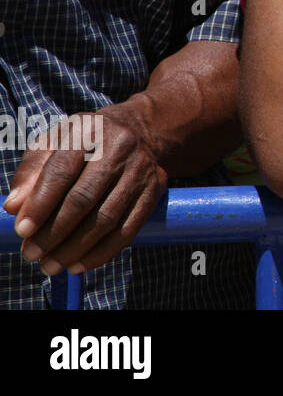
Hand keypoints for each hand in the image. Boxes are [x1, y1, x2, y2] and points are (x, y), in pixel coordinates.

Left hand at [2, 100, 166, 274]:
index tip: (22, 230)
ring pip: (107, 218)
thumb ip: (31, 172)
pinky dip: (102, 252)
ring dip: (75, 249)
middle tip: (32, 255)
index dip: (40, 204)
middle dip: (54, 232)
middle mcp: (119, 148)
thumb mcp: (54, 143)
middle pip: (85, 198)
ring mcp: (140, 170)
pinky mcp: (154, 190)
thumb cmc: (85, 141)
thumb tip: (13, 207)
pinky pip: (129, 229)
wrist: (140, 130)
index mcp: (88, 132)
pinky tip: (80, 264)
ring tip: (51, 265)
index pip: (62, 171)